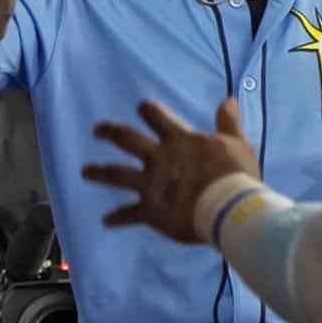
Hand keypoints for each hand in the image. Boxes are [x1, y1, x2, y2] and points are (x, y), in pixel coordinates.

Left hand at [84, 97, 259, 243]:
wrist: (228, 208)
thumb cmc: (236, 175)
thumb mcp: (236, 144)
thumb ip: (228, 123)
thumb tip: (228, 100)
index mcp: (178, 139)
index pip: (156, 116)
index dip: (148, 110)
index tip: (141, 108)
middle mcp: (158, 158)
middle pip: (126, 139)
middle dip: (110, 132)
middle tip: (97, 130)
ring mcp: (150, 184)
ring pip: (117, 174)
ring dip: (99, 172)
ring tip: (85, 172)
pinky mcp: (150, 210)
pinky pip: (129, 214)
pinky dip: (117, 218)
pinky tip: (105, 221)